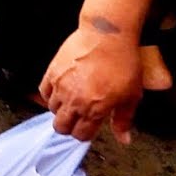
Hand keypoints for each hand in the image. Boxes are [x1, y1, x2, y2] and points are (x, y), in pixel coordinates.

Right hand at [40, 25, 171, 142]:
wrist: (107, 36)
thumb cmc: (122, 64)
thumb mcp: (131, 96)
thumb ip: (124, 120)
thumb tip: (123, 139)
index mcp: (94, 110)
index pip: (80, 135)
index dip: (85, 134)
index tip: (89, 128)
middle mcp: (74, 101)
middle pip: (61, 127)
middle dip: (70, 126)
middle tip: (78, 119)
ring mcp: (60, 86)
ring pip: (52, 110)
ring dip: (61, 110)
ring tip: (71, 102)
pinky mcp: (52, 72)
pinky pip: (44, 91)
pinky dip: (50, 95)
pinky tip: (60, 91)